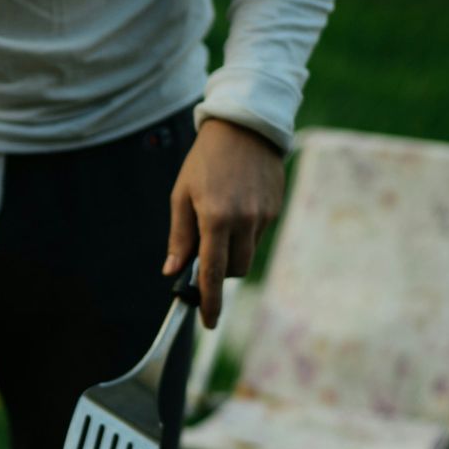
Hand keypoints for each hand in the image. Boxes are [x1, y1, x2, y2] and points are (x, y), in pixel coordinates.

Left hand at [163, 117, 285, 327]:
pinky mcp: (275, 209)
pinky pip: (258, 236)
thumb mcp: (181, 195)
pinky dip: (244, 234)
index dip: (210, 301)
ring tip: (218, 223)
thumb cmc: (205, 161)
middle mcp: (243, 220)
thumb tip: (173, 270)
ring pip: (247, 256)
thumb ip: (179, 235)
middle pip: (234, 270)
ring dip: (231, 254)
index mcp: (215, 218)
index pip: (213, 272)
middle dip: (219, 272)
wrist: (244, 127)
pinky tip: (235, 207)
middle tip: (203, 250)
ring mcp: (263, 216)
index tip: (207, 321)